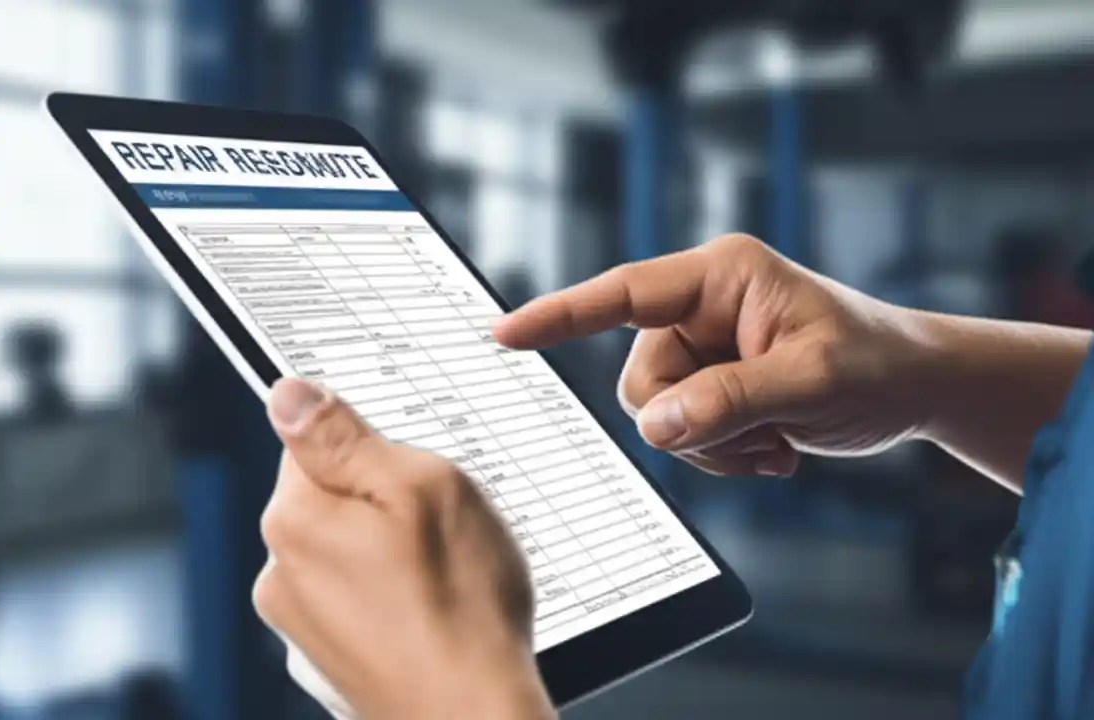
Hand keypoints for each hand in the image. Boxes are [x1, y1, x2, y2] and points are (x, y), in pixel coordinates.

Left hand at [254, 378, 555, 719]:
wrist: (473, 719)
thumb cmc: (461, 609)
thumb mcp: (421, 487)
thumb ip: (345, 436)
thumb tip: (288, 394)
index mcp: (294, 518)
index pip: (312, 440)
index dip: (370, 443)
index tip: (408, 466)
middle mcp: (282, 573)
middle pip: (331, 497)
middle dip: (385, 499)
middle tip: (439, 524)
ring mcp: (302, 624)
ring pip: (350, 549)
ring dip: (392, 550)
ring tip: (443, 575)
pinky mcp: (329, 659)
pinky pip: (360, 599)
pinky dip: (393, 596)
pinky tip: (433, 611)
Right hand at [495, 233, 1091, 489]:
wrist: (912, 389)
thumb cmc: (876, 364)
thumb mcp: (812, 382)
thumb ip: (731, 400)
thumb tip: (655, 426)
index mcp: (721, 277)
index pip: (624, 293)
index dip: (560, 315)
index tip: (504, 334)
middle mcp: (701, 306)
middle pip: (641, 377)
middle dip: (691, 421)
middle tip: (758, 438)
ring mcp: (703, 346)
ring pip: (657, 413)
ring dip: (711, 444)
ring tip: (775, 443)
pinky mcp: (710, 382)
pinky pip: (679, 430)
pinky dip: (721, 452)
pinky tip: (774, 446)